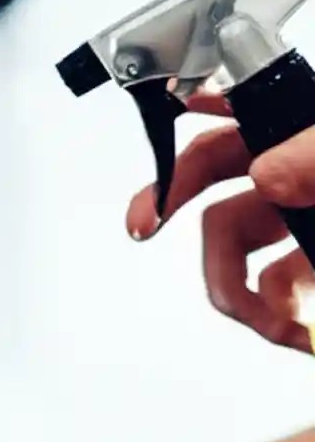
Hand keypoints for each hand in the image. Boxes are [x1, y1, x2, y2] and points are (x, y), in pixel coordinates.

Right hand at [126, 93, 314, 352]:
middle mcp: (296, 175)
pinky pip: (277, 292)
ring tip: (278, 328)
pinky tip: (303, 334)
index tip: (151, 110)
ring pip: (236, 250)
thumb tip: (268, 174)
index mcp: (301, 131)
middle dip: (172, 209)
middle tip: (142, 225)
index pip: (232, 107)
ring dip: (242, 296)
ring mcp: (304, 220)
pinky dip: (280, 317)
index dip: (179, 110)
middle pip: (212, 180)